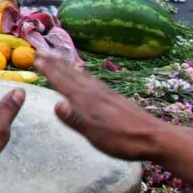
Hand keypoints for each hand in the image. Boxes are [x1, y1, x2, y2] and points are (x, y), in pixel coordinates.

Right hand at [38, 53, 173, 160]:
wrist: (156, 137)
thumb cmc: (123, 140)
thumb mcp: (95, 134)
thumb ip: (75, 120)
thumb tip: (56, 105)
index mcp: (86, 101)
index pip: (63, 83)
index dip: (50, 71)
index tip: (37, 59)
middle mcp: (94, 93)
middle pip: (71, 75)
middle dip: (55, 64)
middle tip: (42, 52)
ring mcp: (106, 94)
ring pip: (82, 76)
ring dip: (68, 67)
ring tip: (58, 58)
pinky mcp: (115, 97)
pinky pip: (93, 80)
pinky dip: (84, 74)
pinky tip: (85, 75)